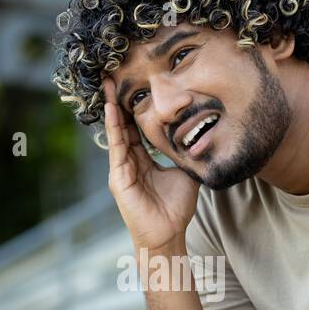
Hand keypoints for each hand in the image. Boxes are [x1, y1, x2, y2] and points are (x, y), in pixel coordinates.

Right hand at [102, 77, 199, 252]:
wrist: (169, 234)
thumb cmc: (176, 208)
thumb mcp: (184, 172)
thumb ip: (185, 153)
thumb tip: (200, 134)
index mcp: (142, 160)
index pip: (136, 128)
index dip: (134, 108)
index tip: (134, 85)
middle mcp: (129, 162)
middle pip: (122, 125)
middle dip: (118, 101)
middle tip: (112, 75)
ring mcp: (121, 170)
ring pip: (117, 132)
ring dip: (112, 107)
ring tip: (108, 84)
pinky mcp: (119, 179)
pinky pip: (116, 147)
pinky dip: (114, 127)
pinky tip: (112, 109)